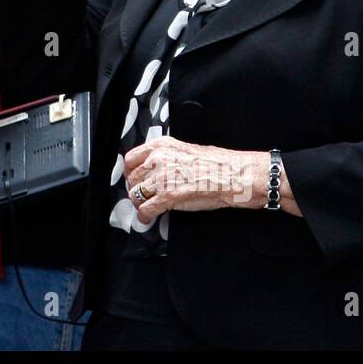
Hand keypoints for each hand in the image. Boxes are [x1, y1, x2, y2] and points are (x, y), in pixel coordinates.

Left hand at [123, 136, 249, 222]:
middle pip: (133, 178)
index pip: (131, 159)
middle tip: (141, 195)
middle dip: (136, 189)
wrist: (232, 175)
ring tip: (145, 207)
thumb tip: (155, 168)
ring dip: (139, 203)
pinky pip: (145, 209)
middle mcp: (157, 160)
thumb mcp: (185, 150)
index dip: (130, 172)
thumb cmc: (216, 164)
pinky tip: (147, 217)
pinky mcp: (167, 197)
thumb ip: (166, 157)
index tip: (132, 178)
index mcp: (161, 146)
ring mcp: (161, 178)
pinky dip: (144, 216)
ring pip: (136, 194)